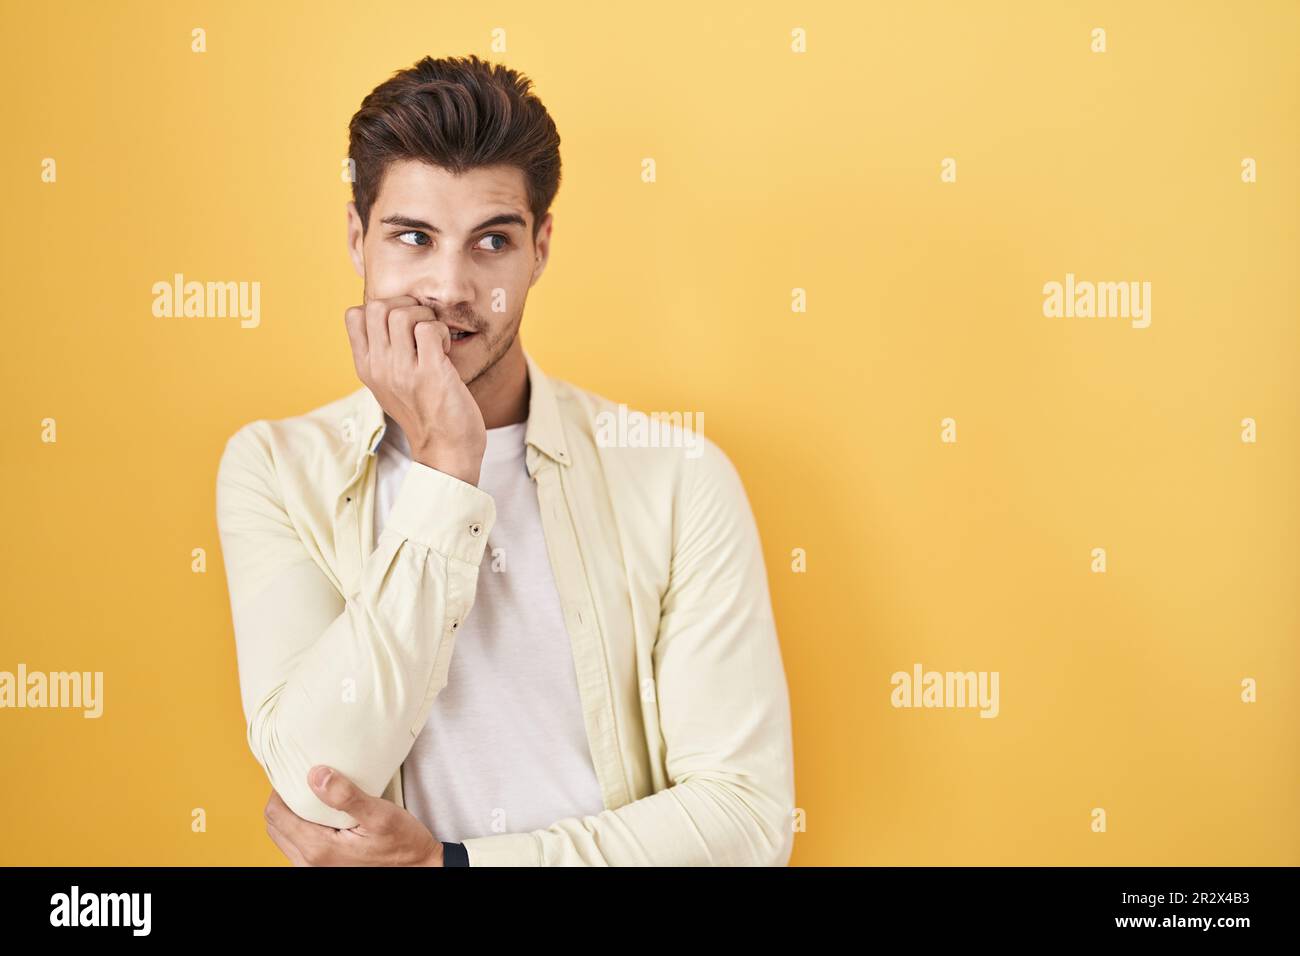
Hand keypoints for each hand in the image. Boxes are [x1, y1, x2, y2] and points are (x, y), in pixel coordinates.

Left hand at [263, 765, 443, 866]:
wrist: (418, 868)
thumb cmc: (402, 843)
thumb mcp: (379, 815)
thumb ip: (346, 796)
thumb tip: (316, 774)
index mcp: (318, 848)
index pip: (276, 814)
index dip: (280, 789)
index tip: (296, 771)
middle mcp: (309, 862)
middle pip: (274, 825)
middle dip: (283, 800)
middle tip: (303, 780)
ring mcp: (313, 868)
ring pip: (283, 836)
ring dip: (291, 814)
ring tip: (313, 795)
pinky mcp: (322, 868)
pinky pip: (296, 845)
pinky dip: (301, 826)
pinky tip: (323, 814)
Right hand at [344, 294, 486, 485]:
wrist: (445, 450)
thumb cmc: (424, 414)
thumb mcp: (389, 386)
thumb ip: (383, 356)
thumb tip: (389, 317)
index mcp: (366, 367)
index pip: (353, 315)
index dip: (382, 308)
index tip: (402, 326)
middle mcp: (378, 368)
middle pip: (377, 306)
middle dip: (406, 306)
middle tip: (421, 328)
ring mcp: (402, 372)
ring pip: (402, 313)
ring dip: (426, 318)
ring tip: (435, 340)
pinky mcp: (429, 375)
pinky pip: (429, 329)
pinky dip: (441, 332)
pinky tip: (445, 351)